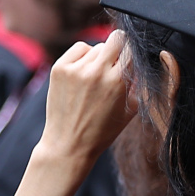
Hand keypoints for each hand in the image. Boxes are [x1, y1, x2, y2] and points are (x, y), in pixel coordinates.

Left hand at [0, 31, 134, 195]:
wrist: (64, 154)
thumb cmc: (99, 140)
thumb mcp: (128, 116)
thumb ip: (133, 87)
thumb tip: (137, 63)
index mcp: (118, 82)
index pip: (127, 43)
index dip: (129, 49)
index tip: (130, 56)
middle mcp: (96, 72)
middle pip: (111, 41)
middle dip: (113, 53)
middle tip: (112, 67)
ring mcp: (74, 69)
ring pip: (91, 45)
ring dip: (93, 57)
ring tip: (92, 82)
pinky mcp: (57, 70)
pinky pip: (74, 51)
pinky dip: (77, 60)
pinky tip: (78, 81)